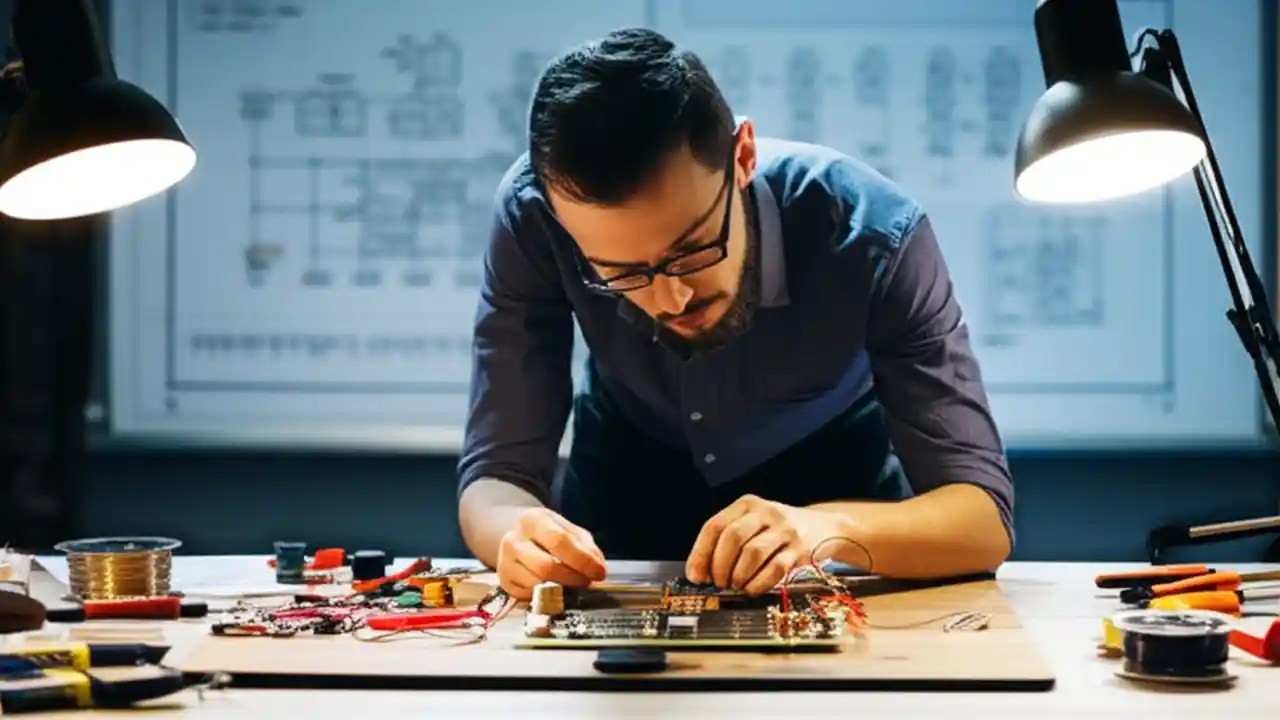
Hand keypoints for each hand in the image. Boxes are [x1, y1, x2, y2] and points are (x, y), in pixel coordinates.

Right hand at [496, 507, 607, 600]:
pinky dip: (547, 596)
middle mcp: (514, 540)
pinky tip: (554, 588)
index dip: (583, 561)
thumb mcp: (569, 530)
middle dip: (573, 578)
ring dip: (562, 589)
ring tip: (573, 584)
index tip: (600, 572)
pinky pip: (529, 595)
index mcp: (533, 520)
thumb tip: (597, 568)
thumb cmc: (549, 533)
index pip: (560, 542)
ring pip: (537, 584)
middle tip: (587, 581)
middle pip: (547, 567)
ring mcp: (504, 562)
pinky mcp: (504, 581)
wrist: (517, 535)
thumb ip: (586, 546)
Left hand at [684, 494, 847, 594]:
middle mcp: (766, 512)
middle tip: (719, 583)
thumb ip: (728, 542)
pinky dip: (759, 583)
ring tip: (736, 585)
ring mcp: (785, 529)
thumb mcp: (754, 523)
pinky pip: (775, 568)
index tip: (696, 576)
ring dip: (739, 576)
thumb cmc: (778, 530)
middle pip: (733, 538)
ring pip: (753, 553)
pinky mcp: (801, 548)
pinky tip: (752, 589)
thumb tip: (700, 572)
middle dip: (720, 566)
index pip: (715, 526)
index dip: (701, 553)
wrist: (825, 527)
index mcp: (747, 504)